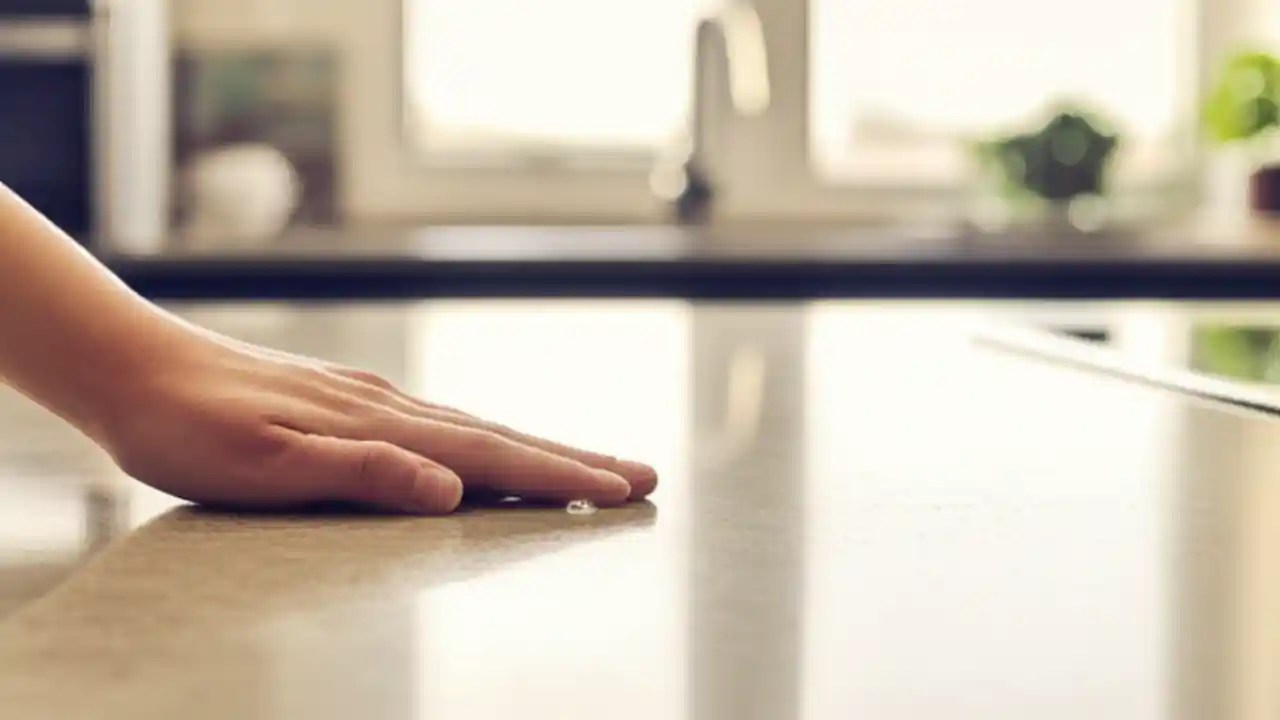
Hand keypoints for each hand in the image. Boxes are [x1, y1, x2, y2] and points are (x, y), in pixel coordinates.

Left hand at [88, 325, 657, 514]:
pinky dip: (489, 440)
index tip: (621, 492)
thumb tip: (450, 490)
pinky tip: (492, 448)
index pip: (489, 456)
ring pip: (477, 427)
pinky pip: (442, 423)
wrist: (134, 365)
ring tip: (591, 466)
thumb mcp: (262, 465)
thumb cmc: (188, 428)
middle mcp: (389, 405)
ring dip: (540, 449)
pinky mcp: (352, 399)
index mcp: (379, 425)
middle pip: (501, 437)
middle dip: (575, 461)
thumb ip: (359, 474)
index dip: (558, 477)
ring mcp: (373, 398)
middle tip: (643, 477)